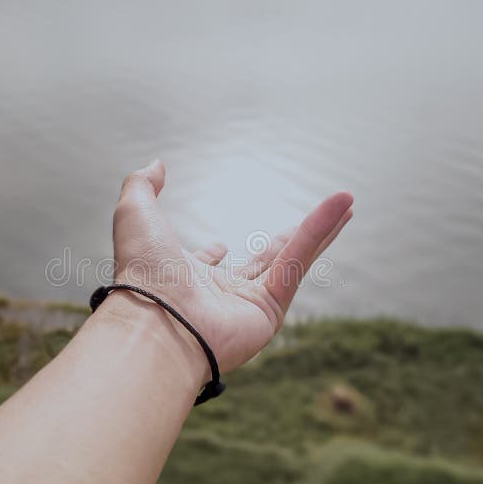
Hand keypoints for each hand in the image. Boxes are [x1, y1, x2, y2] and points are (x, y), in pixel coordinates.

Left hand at [110, 159, 352, 376]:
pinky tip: (343, 205)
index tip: (220, 246)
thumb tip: (156, 164)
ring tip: (347, 206)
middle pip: (260, 263)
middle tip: (303, 226)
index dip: (213, 255)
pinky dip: (322, 231)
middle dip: (282, 243)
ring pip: (291, 259)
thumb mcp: (135, 214)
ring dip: (320, 231)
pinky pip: (300, 261)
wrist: (155, 319)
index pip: (207, 267)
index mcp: (185, 279)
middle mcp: (218, 296)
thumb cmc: (141, 272)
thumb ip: (142, 186)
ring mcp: (247, 305)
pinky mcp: (271, 310)